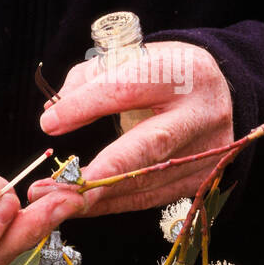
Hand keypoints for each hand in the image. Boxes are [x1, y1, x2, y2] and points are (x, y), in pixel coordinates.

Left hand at [26, 42, 234, 216]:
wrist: (214, 92)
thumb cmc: (162, 74)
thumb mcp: (129, 59)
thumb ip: (88, 80)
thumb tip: (54, 112)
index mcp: (182, 72)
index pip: (129, 89)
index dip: (86, 106)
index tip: (49, 123)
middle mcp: (201, 113)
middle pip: (150, 146)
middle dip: (102, 171)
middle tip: (61, 187)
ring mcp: (207, 151)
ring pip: (148, 180)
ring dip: (99, 195)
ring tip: (58, 200)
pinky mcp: (201, 179)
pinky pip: (151, 198)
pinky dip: (114, 203)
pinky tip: (85, 205)